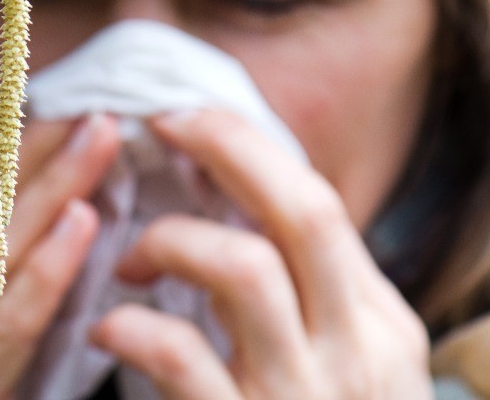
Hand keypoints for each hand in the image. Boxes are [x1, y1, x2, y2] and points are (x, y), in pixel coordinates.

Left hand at [88, 109, 431, 398]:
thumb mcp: (343, 371)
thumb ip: (308, 299)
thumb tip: (236, 199)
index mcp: (380, 325)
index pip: (320, 204)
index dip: (247, 147)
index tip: (185, 118)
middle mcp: (356, 353)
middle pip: (301, 210)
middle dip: (225, 147)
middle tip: (157, 125)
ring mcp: (303, 398)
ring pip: (245, 268)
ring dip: (171, 242)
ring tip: (128, 261)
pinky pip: (183, 356)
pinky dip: (134, 325)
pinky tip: (108, 326)